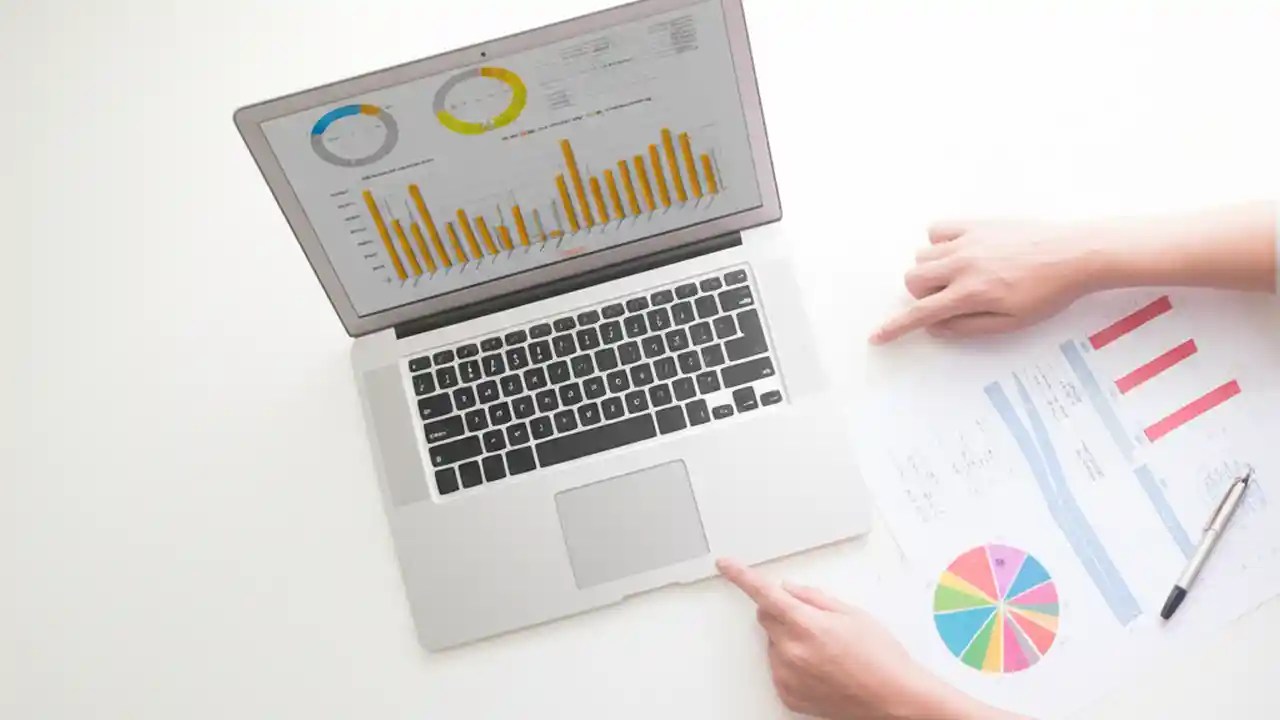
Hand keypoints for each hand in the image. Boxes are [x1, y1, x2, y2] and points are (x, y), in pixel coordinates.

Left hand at [717, 559, 1006, 719]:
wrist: (893, 699)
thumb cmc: (880, 658)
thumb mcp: (851, 613)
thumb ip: (813, 598)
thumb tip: (789, 590)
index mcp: (806, 625)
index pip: (763, 593)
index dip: (741, 576)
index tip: (726, 565)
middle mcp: (790, 651)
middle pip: (766, 617)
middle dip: (783, 612)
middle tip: (814, 622)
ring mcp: (786, 675)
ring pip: (773, 644)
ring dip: (789, 640)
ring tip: (826, 651)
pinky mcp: (787, 694)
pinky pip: (779, 667)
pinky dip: (792, 663)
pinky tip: (821, 668)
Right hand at [870, 220, 1098, 343]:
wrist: (1077, 254)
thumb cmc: (1049, 293)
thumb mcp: (1012, 322)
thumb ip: (968, 326)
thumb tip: (936, 326)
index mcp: (971, 294)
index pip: (921, 313)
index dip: (896, 327)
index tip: (877, 336)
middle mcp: (962, 265)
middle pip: (913, 279)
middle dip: (921, 295)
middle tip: (947, 300)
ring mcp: (967, 241)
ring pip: (922, 255)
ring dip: (930, 271)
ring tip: (958, 276)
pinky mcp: (976, 223)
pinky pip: (937, 230)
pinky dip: (938, 244)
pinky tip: (959, 252)